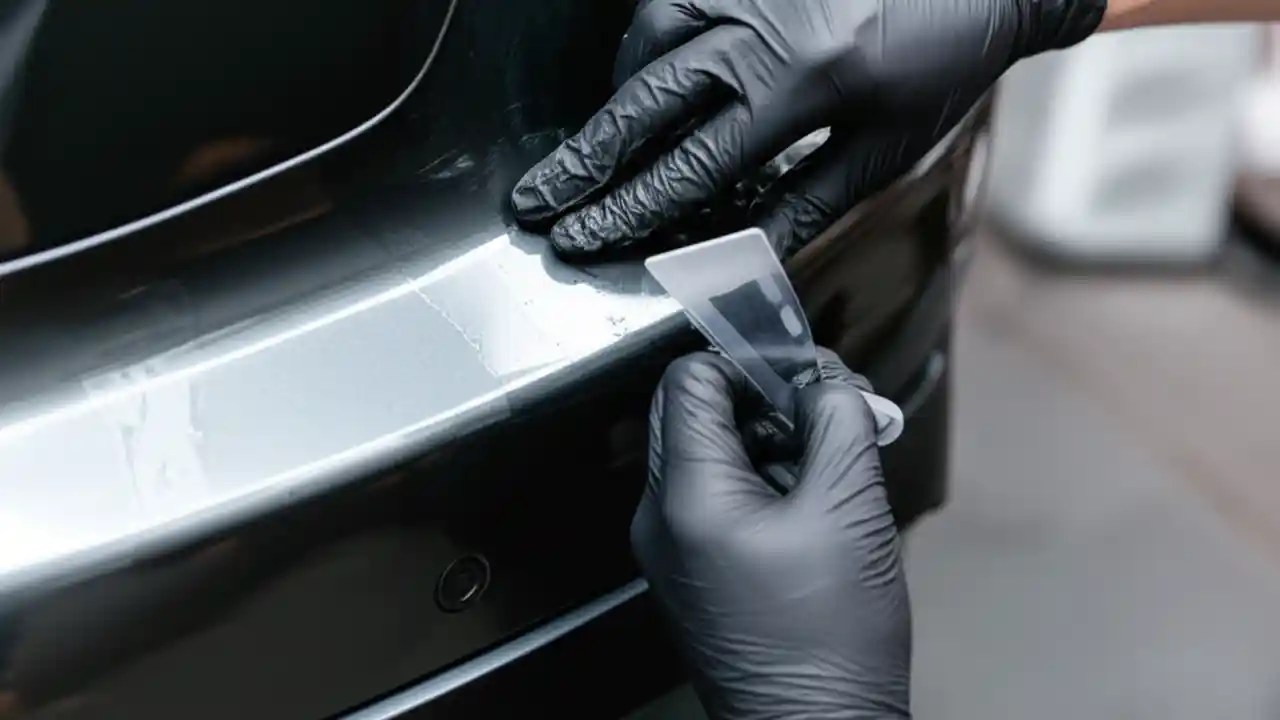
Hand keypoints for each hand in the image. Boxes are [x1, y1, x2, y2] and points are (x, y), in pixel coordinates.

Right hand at [511, 0, 1105, 259]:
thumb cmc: (943, 66)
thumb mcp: (881, 153)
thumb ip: (800, 205)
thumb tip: (733, 252)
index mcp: (805, 86)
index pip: (692, 163)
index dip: (629, 209)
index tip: (583, 238)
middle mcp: (766, 26)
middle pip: (645, 100)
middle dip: (585, 159)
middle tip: (537, 198)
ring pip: (649, 38)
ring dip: (615, 97)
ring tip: (595, 144)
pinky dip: (647, 39)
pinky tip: (641, 71)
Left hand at [633, 350, 910, 718]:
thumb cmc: (831, 638)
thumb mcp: (850, 508)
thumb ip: (837, 421)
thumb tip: (824, 380)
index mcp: (688, 495)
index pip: (690, 378)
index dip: (749, 360)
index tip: (804, 372)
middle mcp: (660, 517)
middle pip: (695, 413)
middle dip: (765, 401)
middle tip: (827, 414)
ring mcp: (670, 547)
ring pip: (708, 453)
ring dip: (769, 441)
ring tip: (830, 465)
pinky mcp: (691, 570)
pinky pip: (713, 497)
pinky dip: (761, 482)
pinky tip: (812, 503)